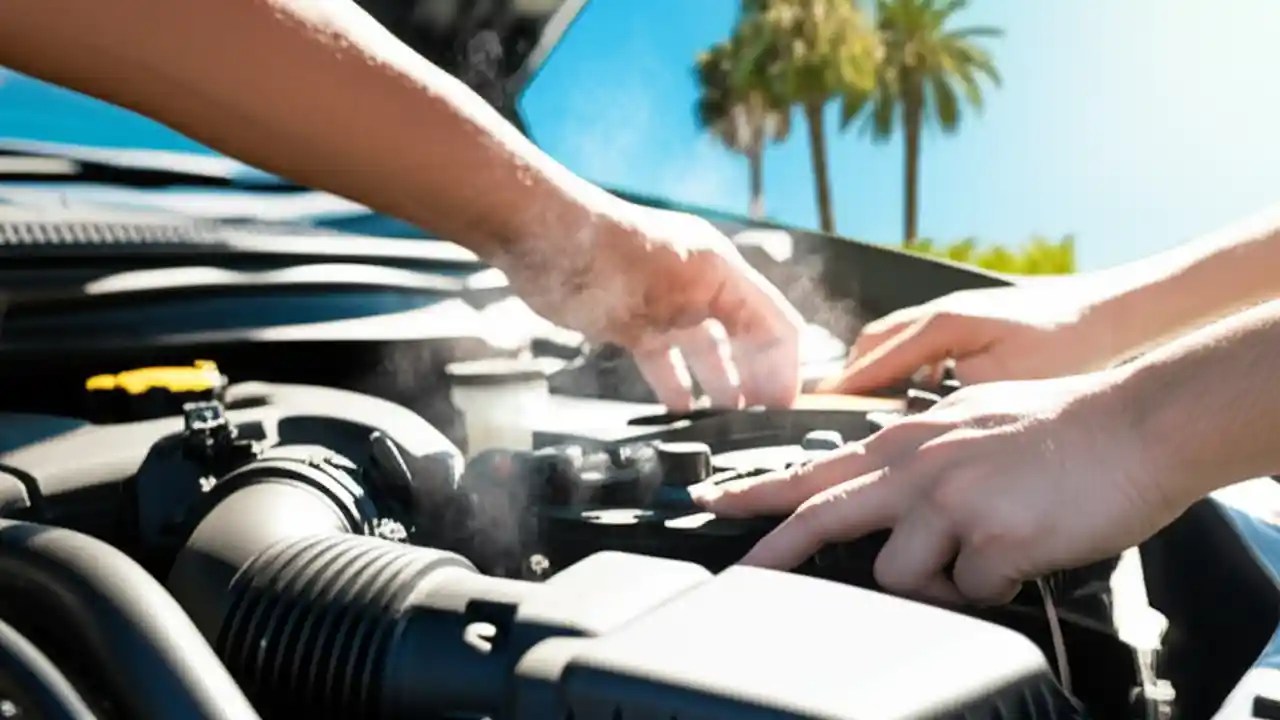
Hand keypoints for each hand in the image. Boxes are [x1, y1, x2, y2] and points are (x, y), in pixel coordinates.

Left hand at [494, 203, 804, 410]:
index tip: (787, 408)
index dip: (787, 367)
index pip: (776, 324)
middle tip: (762, 426)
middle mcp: (702, 286)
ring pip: (707, 352)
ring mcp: (667, 304)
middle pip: (746, 340)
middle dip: (758, 381)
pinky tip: (680, 411)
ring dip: (720, 386)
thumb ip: (736, 315)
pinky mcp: (634, 321)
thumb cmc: (613, 253)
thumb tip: (778, 344)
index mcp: (723, 271)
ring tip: (728, 426)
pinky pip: (666, 358)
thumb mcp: (689, 283)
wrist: (546, 240)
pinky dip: (675, 383)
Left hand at [690, 372, 1186, 604]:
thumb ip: (916, 460)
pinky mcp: (991, 536)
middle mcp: (916, 467)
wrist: (1136, 421)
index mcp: (906, 439)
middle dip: (773, 554)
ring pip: (902, 576)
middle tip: (742, 578)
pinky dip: (995, 586)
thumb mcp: (964, 423)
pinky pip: (972, 591)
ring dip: (941, 582)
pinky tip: (1023, 552)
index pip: (814, 469)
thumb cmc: (1059, 424)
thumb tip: (889, 499)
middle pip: (821, 518)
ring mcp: (950, 500)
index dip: (759, 491)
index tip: (716, 503)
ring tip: (987, 550)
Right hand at [818, 277, 1122, 393]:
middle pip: (873, 345)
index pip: (872, 361)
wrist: (1121, 312)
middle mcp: (940, 315)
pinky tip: (921, 399)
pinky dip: (908, 370)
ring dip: (879, 374)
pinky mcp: (974, 324)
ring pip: (895, 344)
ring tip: (869, 413)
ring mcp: (956, 316)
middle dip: (851, 381)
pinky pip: (921, 347)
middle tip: (837, 415)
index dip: (844, 394)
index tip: (816, 417)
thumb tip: (918, 419)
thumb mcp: (1010, 381)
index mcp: (939, 326)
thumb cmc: (1073, 344)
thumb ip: (954, 398)